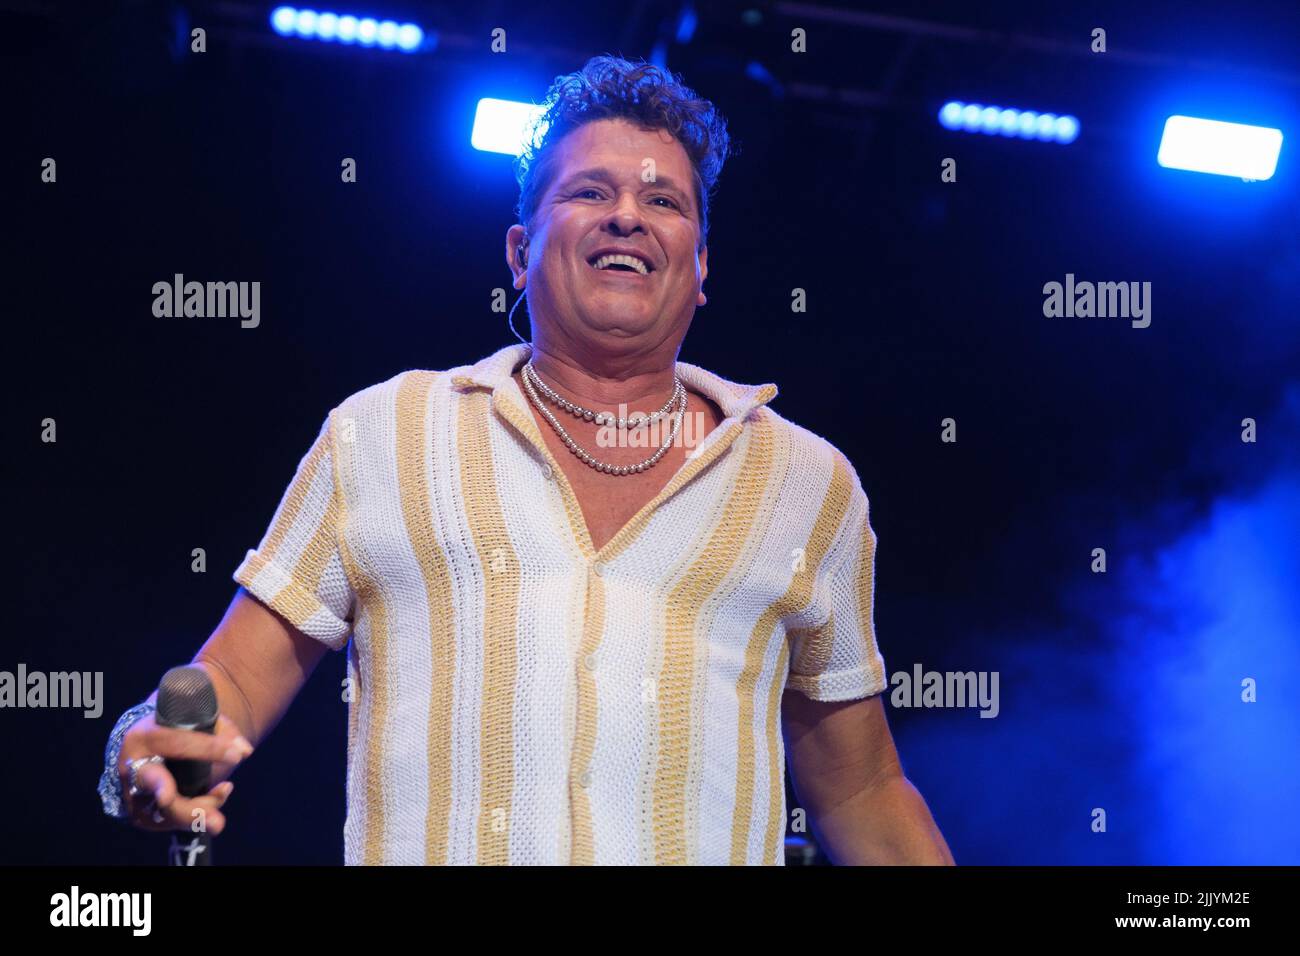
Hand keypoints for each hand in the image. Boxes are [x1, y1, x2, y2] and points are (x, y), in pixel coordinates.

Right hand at [117, 712, 252, 833]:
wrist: (147, 748)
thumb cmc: (177, 730)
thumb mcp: (196, 721)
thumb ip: (223, 731)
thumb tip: (245, 751)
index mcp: (143, 737)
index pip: (176, 743)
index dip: (207, 749)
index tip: (236, 755)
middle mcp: (132, 768)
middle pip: (155, 783)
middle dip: (172, 794)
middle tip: (184, 805)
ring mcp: (135, 795)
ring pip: (165, 810)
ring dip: (194, 815)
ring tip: (218, 822)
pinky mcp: (142, 815)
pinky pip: (172, 820)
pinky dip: (197, 816)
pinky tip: (217, 800)